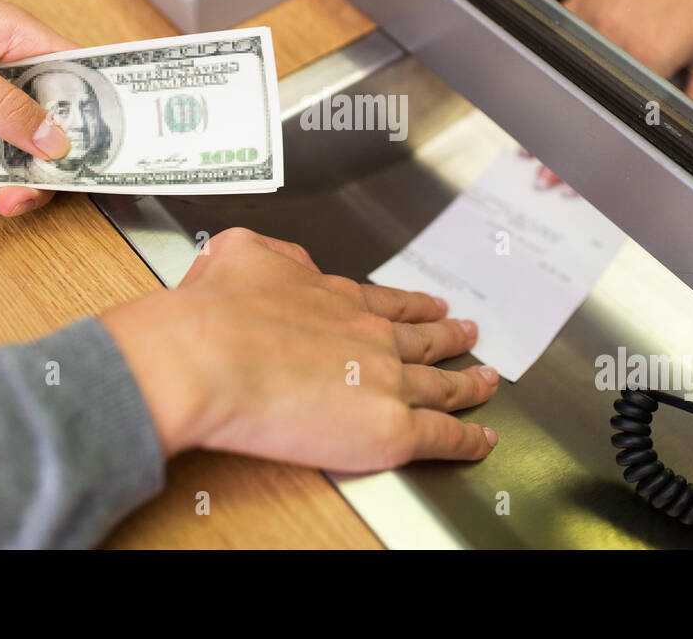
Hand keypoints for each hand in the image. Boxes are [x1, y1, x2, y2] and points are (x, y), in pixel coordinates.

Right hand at [100, 228, 499, 469]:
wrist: (206, 356)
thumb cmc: (210, 312)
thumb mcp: (239, 252)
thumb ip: (275, 255)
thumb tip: (290, 261)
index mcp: (333, 297)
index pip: (385, 303)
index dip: (411, 306)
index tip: (429, 306)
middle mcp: (368, 335)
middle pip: (422, 339)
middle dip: (448, 336)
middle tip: (468, 333)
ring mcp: (385, 381)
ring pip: (442, 384)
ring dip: (468, 383)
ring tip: (486, 380)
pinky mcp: (390, 429)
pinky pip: (443, 437)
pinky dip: (467, 440)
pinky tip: (480, 441)